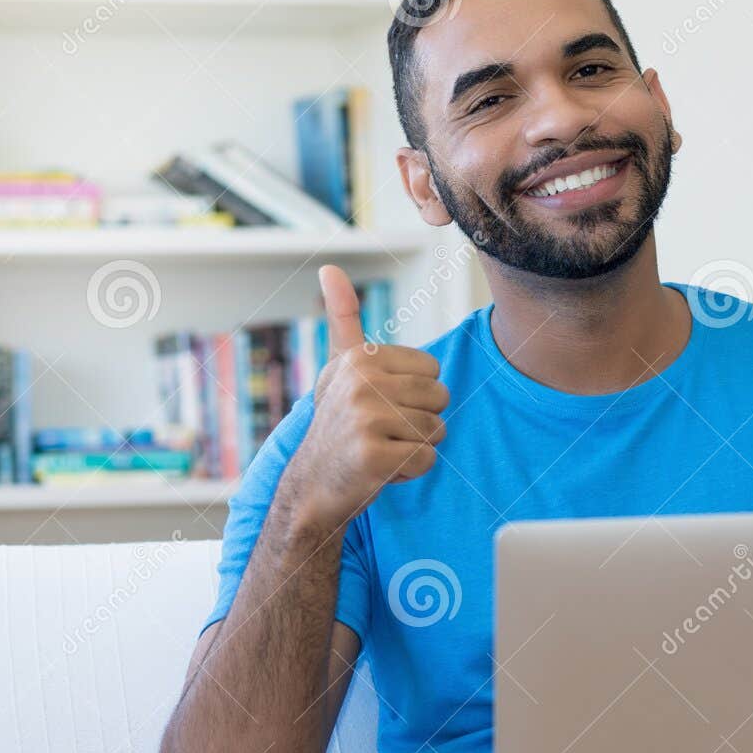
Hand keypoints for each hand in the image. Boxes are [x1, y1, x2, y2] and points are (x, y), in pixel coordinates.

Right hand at [285, 265, 448, 522]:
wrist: (312, 486)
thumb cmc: (337, 424)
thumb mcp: (340, 367)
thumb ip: (343, 318)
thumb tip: (329, 267)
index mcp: (361, 358)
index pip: (433, 372)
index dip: (416, 396)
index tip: (380, 406)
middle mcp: (361, 382)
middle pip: (440, 399)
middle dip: (420, 422)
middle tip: (382, 432)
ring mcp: (366, 419)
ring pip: (437, 431)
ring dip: (415, 447)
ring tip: (380, 449)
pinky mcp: (374, 457)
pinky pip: (427, 460)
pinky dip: (411, 472)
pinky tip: (380, 470)